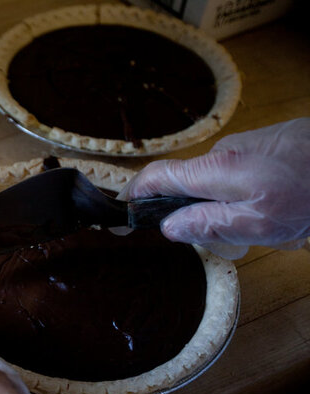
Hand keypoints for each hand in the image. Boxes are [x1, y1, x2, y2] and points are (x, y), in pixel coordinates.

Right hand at [119, 118, 309, 258]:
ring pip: (218, 180)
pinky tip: (280, 206)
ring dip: (226, 205)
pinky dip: (248, 192)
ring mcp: (250, 144)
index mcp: (215, 170)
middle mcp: (226, 151)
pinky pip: (243, 171)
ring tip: (264, 226)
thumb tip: (169, 227)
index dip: (134, 196)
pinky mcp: (272, 142)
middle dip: (192, 211)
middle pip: (188, 182)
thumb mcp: (258, 225)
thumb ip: (207, 224)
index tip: (123, 215)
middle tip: (220, 241)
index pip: (156, 177)